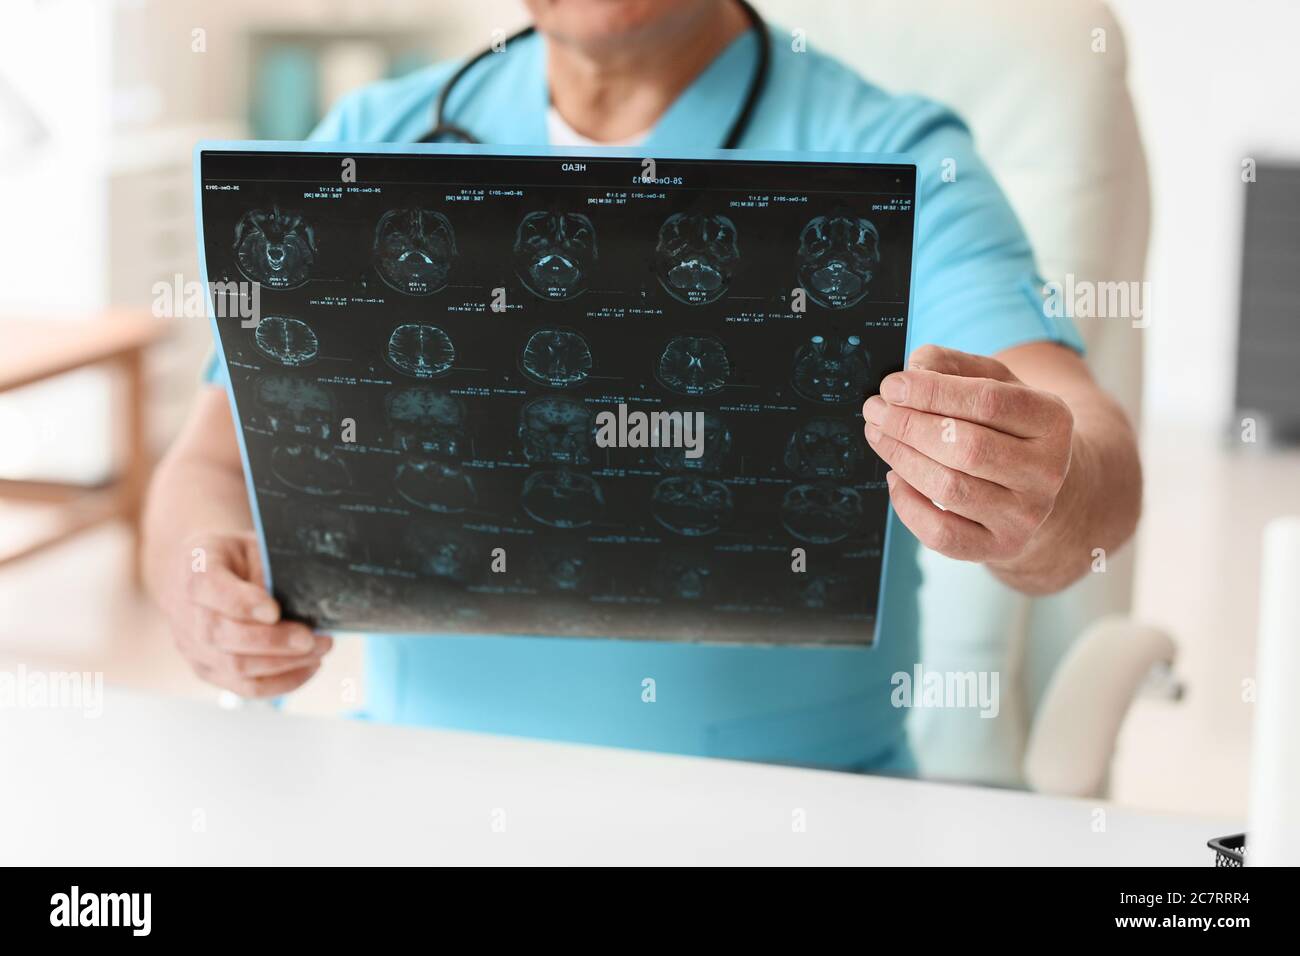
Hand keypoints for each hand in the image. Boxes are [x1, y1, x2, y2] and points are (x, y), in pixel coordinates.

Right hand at [162, 531, 330, 697]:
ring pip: (237, 668)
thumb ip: (270, 569)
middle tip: (312, 638)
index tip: (274, 610)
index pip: (208, 587)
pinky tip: (308, 667)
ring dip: (286, 664)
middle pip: (225, 636)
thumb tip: (309, 601)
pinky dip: (282, 682)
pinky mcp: (208, 671)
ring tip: (320, 650)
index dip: (242, 603)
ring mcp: (194, 647)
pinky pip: (246, 688)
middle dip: (275, 641)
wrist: (189, 575)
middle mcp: (187, 613)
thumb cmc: (230, 559)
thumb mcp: (250, 545)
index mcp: (197, 570)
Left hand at [862, 344, 1074, 563]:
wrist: (1039, 483)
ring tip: (879, 436)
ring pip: (950, 490)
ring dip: (902, 459)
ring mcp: (1025, 515)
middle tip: (875, 411)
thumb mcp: (992, 380)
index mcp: (1053, 420)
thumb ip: (951, 365)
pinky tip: (895, 478)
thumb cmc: (1005, 424)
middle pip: (967, 448)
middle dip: (909, 426)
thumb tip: (910, 373)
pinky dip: (908, 505)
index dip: (932, 392)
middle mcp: (1047, 472)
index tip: (891, 386)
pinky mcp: (1000, 547)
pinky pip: (941, 533)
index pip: (989, 402)